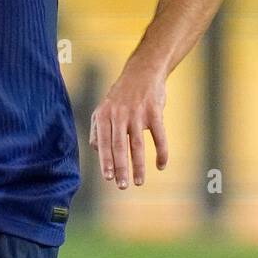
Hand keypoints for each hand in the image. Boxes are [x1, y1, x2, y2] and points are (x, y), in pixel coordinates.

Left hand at [89, 64, 168, 188]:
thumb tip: (95, 150)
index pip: (103, 142)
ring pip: (138, 145)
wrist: (143, 71)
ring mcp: (137, 113)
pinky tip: (161, 166)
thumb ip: (96, 129)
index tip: (108, 177)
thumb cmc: (121, 95)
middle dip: (121, 168)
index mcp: (104, 115)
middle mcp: (119, 115)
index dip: (106, 161)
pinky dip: (161, 152)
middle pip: (120, 146)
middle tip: (122, 186)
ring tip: (139, 181)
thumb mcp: (103, 108)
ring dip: (139, 166)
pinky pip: (159, 136)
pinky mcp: (155, 112)